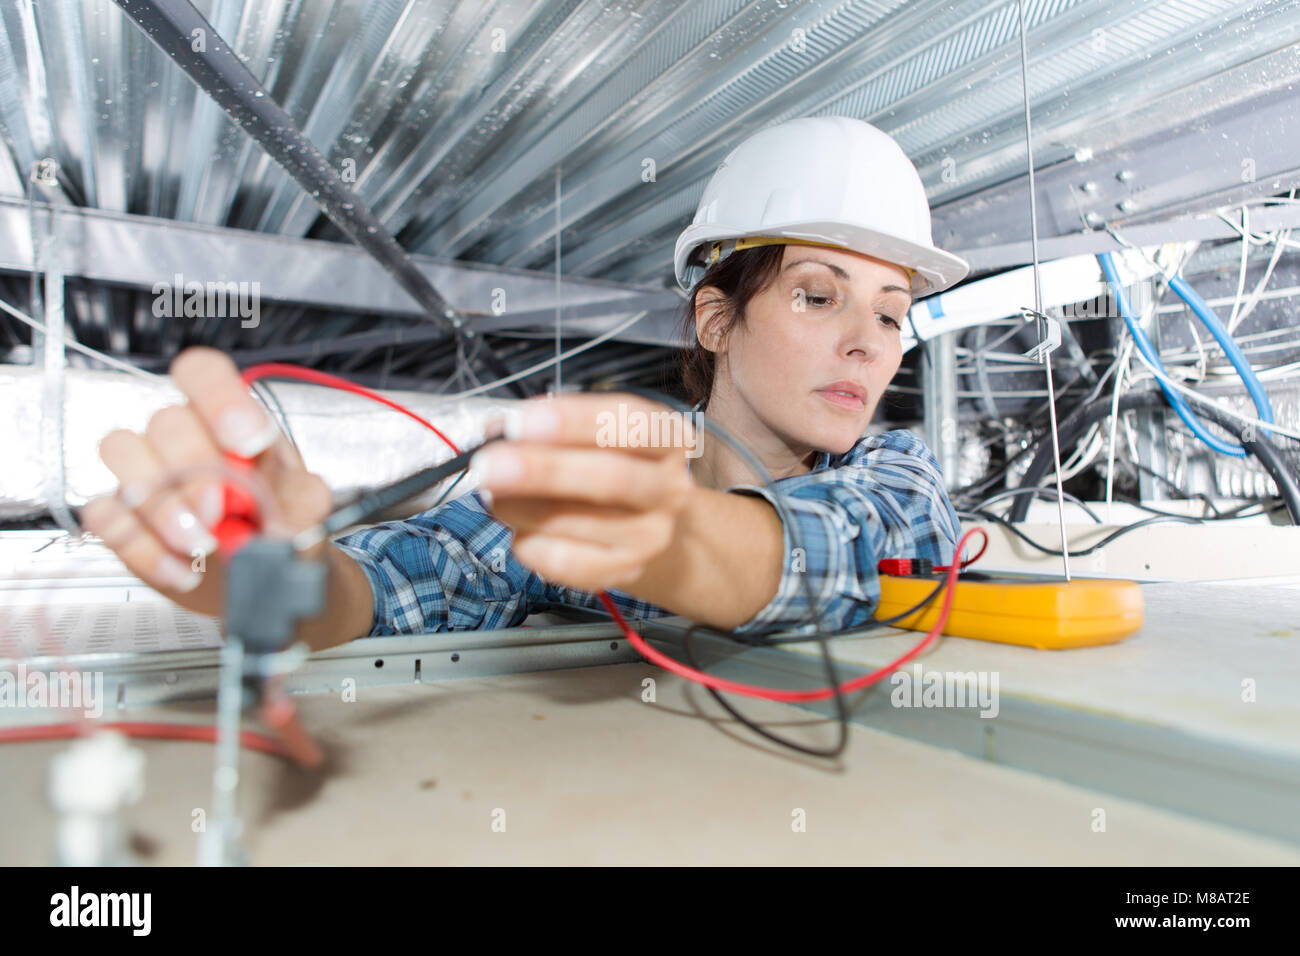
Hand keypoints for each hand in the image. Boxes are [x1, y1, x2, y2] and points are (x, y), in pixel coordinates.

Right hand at [79, 347, 333, 617]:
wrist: (260, 574)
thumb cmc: (279, 524)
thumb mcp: (304, 508)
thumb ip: (304, 500)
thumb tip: (292, 508)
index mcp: (229, 419)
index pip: (204, 373)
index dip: (219, 398)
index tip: (246, 442)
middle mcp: (182, 436)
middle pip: (166, 421)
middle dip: (193, 468)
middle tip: (219, 512)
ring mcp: (145, 471)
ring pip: (123, 452)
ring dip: (161, 504)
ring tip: (202, 546)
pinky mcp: (121, 514)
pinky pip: (105, 513)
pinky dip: (141, 546)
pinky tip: (182, 569)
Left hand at [474, 393, 696, 593]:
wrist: (642, 522)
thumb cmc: (606, 464)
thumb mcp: (590, 431)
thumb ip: (550, 427)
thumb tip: (498, 433)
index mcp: (669, 438)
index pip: (630, 423)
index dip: (573, 421)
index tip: (520, 423)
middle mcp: (670, 487)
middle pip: (611, 478)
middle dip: (542, 471)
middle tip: (488, 466)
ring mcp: (651, 535)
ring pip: (579, 522)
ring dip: (521, 507)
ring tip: (494, 495)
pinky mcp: (625, 571)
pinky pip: (566, 563)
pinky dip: (530, 545)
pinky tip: (521, 530)